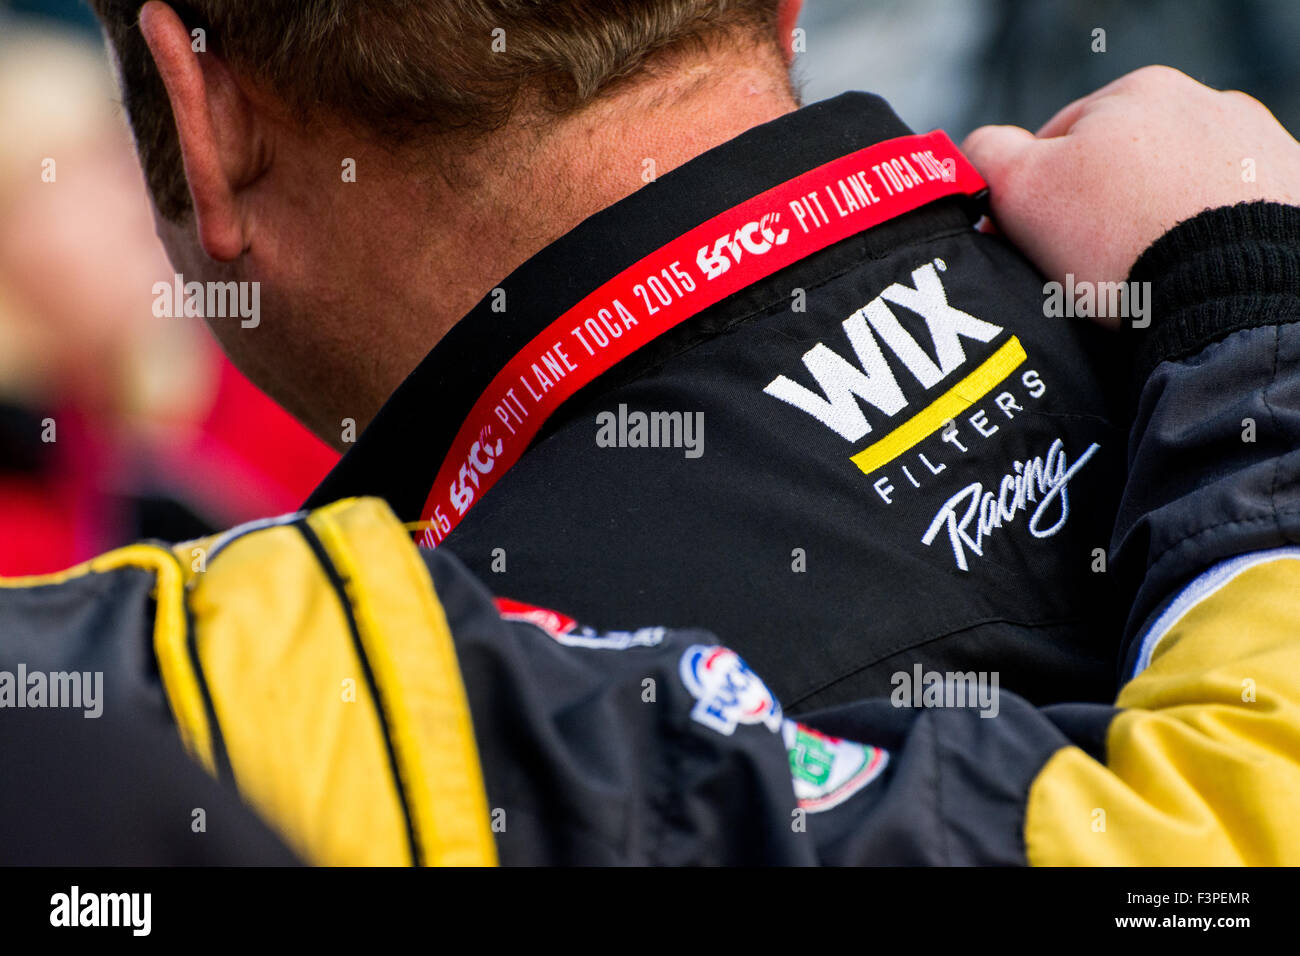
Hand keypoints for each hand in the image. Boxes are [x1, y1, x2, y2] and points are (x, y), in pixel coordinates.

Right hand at [962, 65, 1299, 324]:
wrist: (1234, 292)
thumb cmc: (1121, 241)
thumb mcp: (1023, 193)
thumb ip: (987, 157)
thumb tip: (974, 150)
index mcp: (1137, 91)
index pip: (1060, 143)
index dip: (1037, 198)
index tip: (1037, 243)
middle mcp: (1207, 104)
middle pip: (1123, 167)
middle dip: (1101, 211)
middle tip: (1089, 268)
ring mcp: (1256, 150)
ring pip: (1175, 192)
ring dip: (1154, 225)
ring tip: (1144, 277)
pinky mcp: (1290, 196)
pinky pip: (1226, 219)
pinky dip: (1204, 243)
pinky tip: (1189, 275)